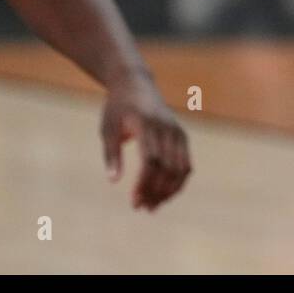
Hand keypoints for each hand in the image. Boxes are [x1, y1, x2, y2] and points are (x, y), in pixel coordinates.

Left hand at [100, 71, 191, 210]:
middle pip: (168, 168)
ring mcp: (177, 132)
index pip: (151, 161)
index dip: (144, 184)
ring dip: (169, 191)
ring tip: (152, 207)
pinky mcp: (182, 136)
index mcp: (146, 125)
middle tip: (141, 208)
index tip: (134, 201)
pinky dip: (178, 182)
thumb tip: (113, 181)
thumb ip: (111, 154)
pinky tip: (163, 195)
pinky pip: (186, 164)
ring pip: (182, 168)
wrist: (135, 84)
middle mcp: (167, 128)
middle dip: (156, 192)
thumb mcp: (107, 128)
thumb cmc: (117, 108)